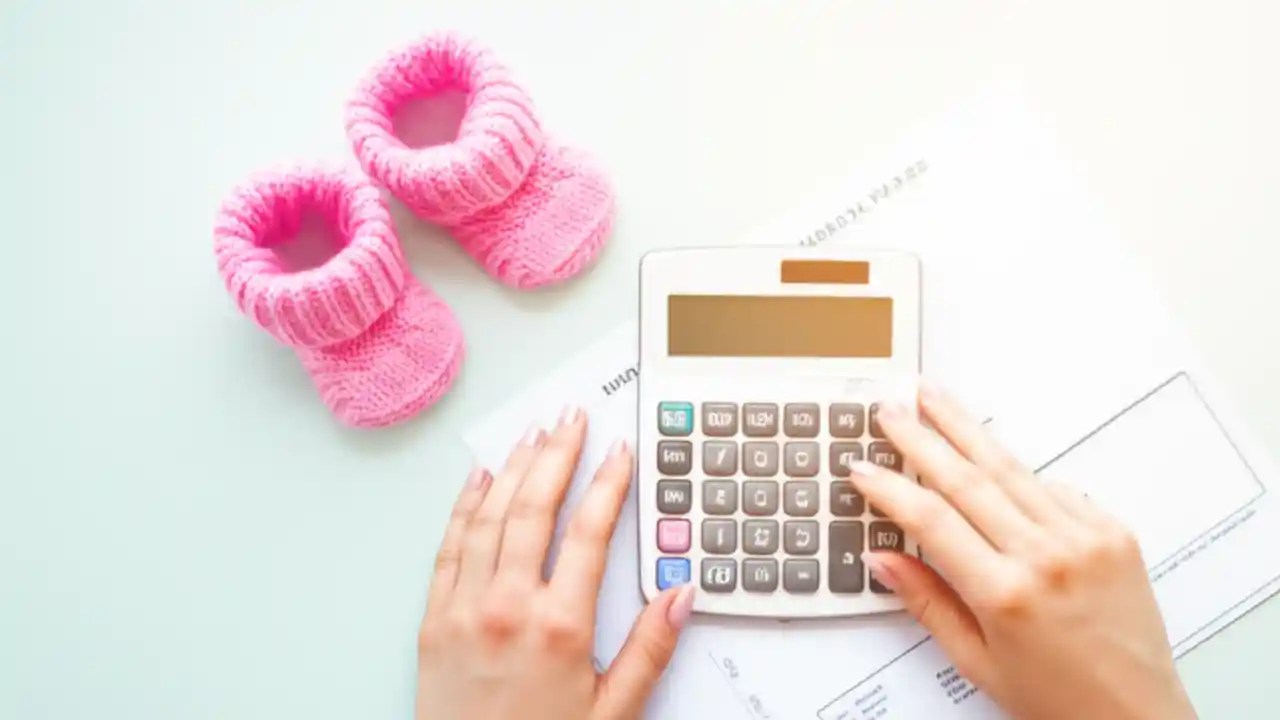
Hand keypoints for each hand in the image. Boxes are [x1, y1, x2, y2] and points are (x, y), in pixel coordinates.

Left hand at [416, 407, 695, 719]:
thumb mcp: (612, 713)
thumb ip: (650, 650)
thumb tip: (682, 594)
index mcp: (559, 627)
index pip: (588, 533)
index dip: (608, 484)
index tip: (620, 452)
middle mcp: (507, 607)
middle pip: (534, 508)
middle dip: (557, 455)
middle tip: (573, 418)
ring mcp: (463, 609)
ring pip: (489, 517)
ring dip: (512, 469)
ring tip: (533, 435)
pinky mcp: (432, 621)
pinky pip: (448, 546)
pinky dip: (464, 506)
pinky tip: (478, 480)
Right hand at [851, 382, 1195, 719]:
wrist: (1138, 719)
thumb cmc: (1060, 700)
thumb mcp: (975, 661)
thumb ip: (926, 601)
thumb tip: (883, 558)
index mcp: (1006, 594)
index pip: (931, 519)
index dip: (890, 488)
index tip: (862, 467)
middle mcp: (1048, 556)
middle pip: (967, 478)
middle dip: (921, 436)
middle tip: (892, 407)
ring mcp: (1086, 538)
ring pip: (1011, 468)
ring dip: (967, 429)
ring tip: (935, 399)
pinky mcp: (1113, 532)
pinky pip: (1054, 487)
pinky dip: (1019, 470)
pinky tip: (993, 454)